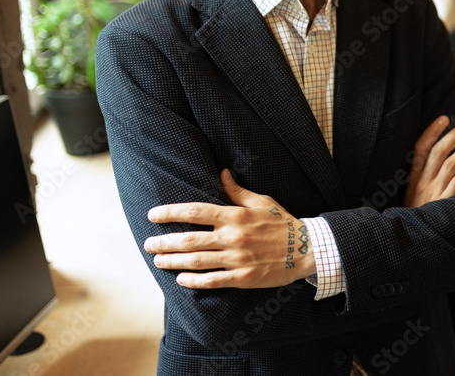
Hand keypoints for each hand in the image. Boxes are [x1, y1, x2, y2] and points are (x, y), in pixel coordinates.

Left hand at [144, 169, 313, 288]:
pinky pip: (212, 280)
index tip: (153, 215)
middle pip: (189, 239)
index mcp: (236, 215)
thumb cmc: (283, 223)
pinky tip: (180, 279)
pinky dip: (193, 281)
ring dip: (172, 261)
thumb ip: (238, 191)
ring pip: (196, 261)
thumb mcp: (262, 201)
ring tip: (158, 260)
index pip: (195, 211)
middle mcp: (233, 236)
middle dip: (164, 242)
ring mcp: (238, 258)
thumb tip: (221, 173)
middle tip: (148, 244)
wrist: (307, 249)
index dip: (171, 212)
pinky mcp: (244, 278)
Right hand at [403, 116, 454, 207]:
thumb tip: (434, 154)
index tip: (444, 118)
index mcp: (412, 177)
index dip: (432, 131)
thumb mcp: (410, 193)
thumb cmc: (414, 213)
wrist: (411, 238)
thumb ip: (420, 175)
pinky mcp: (445, 203)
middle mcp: (423, 182)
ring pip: (451, 164)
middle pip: (439, 151)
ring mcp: (434, 192)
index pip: (420, 148)